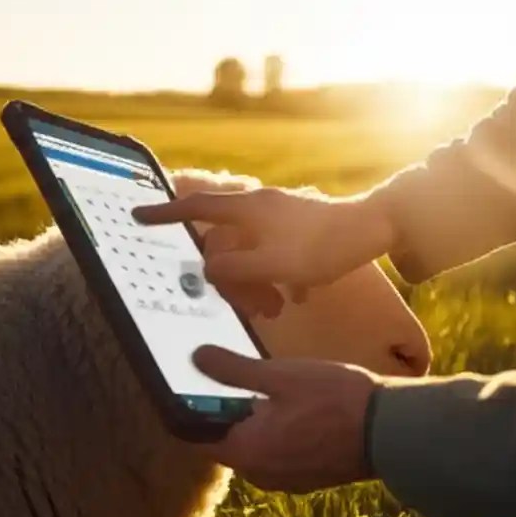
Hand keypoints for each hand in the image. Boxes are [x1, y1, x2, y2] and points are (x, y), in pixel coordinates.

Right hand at [132, 185, 395, 315]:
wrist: (377, 229)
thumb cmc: (325, 247)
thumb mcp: (272, 265)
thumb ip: (233, 269)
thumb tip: (206, 270)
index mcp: (249, 209)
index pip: (197, 209)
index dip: (165, 214)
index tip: (138, 216)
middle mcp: (261, 208)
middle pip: (226, 244)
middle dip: (233, 280)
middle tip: (256, 308)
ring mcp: (281, 217)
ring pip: (251, 254)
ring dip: (258, 285)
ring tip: (278, 308)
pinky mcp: (300, 230)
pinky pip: (274, 256)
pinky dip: (277, 278)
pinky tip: (297, 295)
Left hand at [191, 345, 379, 493]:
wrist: (389, 429)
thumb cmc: (332, 398)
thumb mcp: (279, 375)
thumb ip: (233, 369)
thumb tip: (196, 357)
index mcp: (246, 453)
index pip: (200, 438)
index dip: (198, 412)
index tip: (201, 387)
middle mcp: (261, 475)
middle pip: (231, 444)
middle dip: (233, 416)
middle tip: (242, 381)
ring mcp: (288, 481)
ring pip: (258, 450)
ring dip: (259, 426)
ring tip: (273, 392)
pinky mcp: (310, 479)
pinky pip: (282, 456)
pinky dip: (282, 436)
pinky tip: (299, 411)